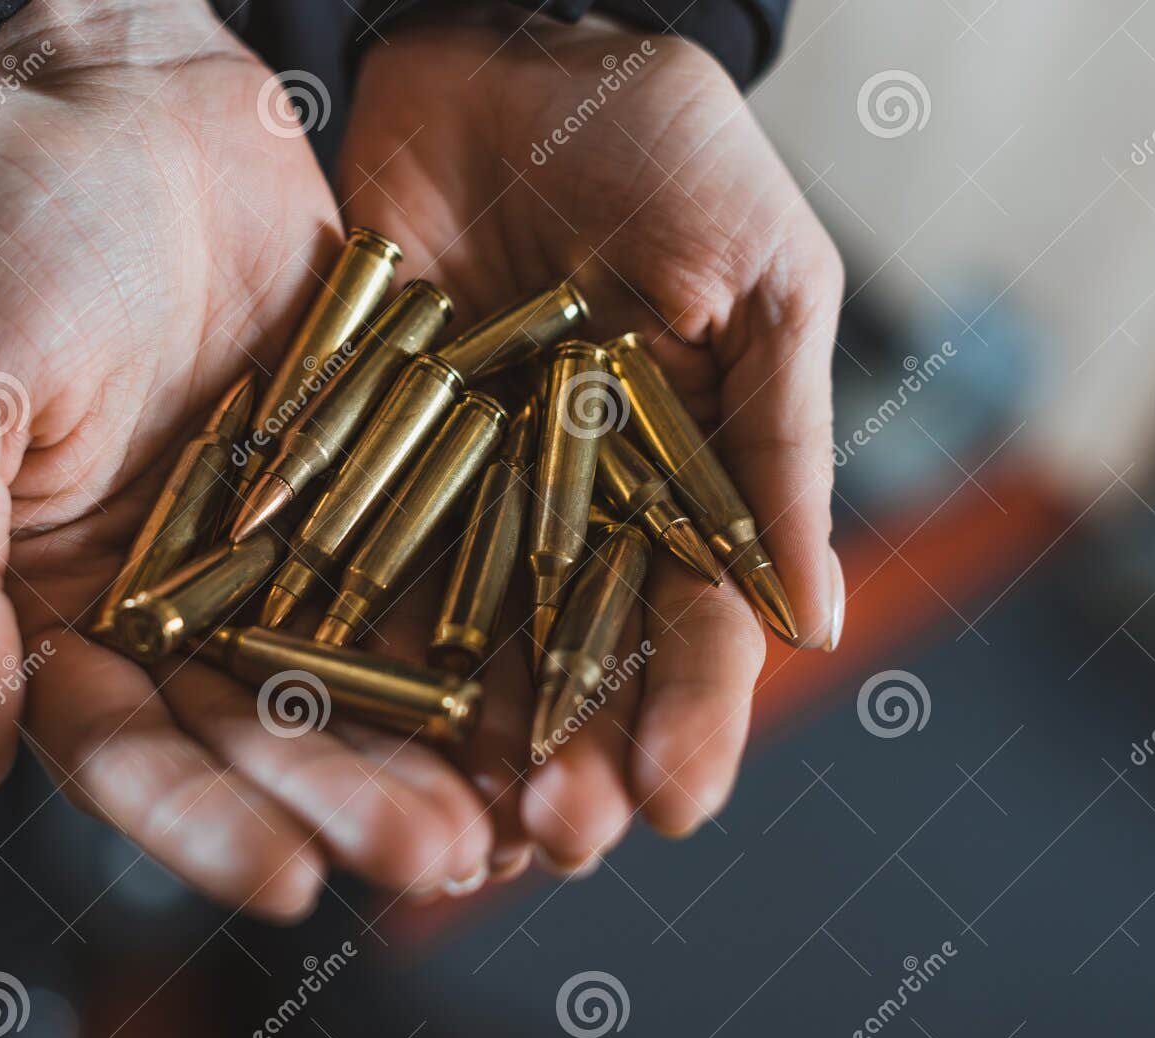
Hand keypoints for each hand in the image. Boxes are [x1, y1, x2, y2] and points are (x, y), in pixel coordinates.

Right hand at [0, 0, 491, 920]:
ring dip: (434, 754)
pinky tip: (543, 703)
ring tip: (514, 818)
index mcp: (65, 605)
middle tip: (436, 857)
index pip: (130, 750)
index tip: (288, 880)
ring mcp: (280, 551)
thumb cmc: (9, 237)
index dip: (205, 823)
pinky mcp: (367, 487)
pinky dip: (480, 644)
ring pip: (361, 680)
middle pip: (265, 735)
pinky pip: (427, 576)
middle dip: (349, 802)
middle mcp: (177, 600)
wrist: (132, 103)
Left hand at [339, 10, 845, 871]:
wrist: (504, 41)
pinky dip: (340, 638)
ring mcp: (454, 492)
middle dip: (566, 758)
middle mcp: (563, 511)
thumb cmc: (664, 147)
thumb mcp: (757, 280)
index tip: (674, 801)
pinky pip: (344, 557)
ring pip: (455, 643)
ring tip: (448, 829)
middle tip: (553, 840)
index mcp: (676, 485)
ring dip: (453, 742)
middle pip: (569, 664)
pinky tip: (331, 719)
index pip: (690, 627)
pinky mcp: (354, 453)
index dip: (686, 717)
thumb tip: (822, 618)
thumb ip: (780, 443)